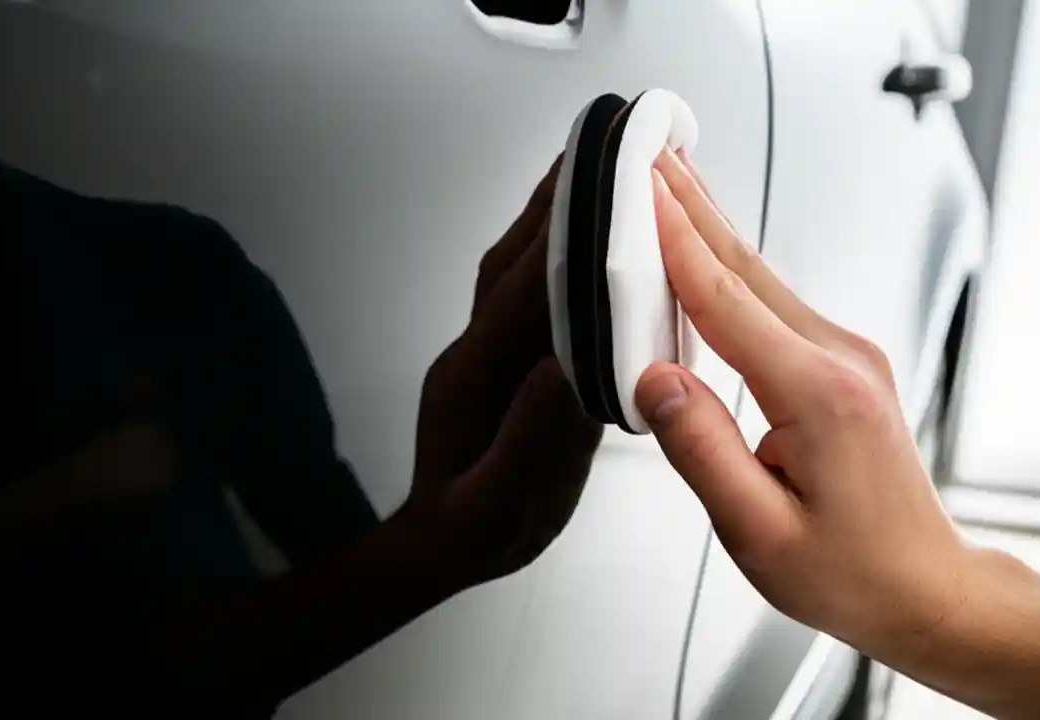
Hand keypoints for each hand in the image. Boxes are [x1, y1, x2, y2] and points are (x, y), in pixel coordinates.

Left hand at [406, 156, 602, 585]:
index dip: (557, 241)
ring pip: (514, 267)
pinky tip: (584, 239)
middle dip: (553, 204)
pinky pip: (526, 291)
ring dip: (549, 217)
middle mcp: (474, 350)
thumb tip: (570, 372)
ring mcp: (484, 349)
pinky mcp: (501, 357)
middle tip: (599, 148)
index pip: (517, 296)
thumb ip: (532, 441)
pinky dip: (554, 253)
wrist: (441, 546)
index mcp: (473, 379)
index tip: (597, 192)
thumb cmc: (473, 532)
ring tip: (593, 171)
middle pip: (511, 260)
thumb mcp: (502, 503)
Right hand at [636, 148, 969, 658]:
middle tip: (651, 155)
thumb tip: (654, 379)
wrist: (924, 587)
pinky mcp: (843, 365)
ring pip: (762, 278)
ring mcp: (847, 357)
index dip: (675, 242)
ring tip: (671, 188)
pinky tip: (708, 256)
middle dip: (693, 208)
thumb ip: (701, 449)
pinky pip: (775, 304)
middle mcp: (840, 360)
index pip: (725, 300)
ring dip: (711, 231)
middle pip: (746, 269)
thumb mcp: (757, 532)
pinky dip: (731, 270)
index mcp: (817, 395)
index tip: (643, 192)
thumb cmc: (848, 571)